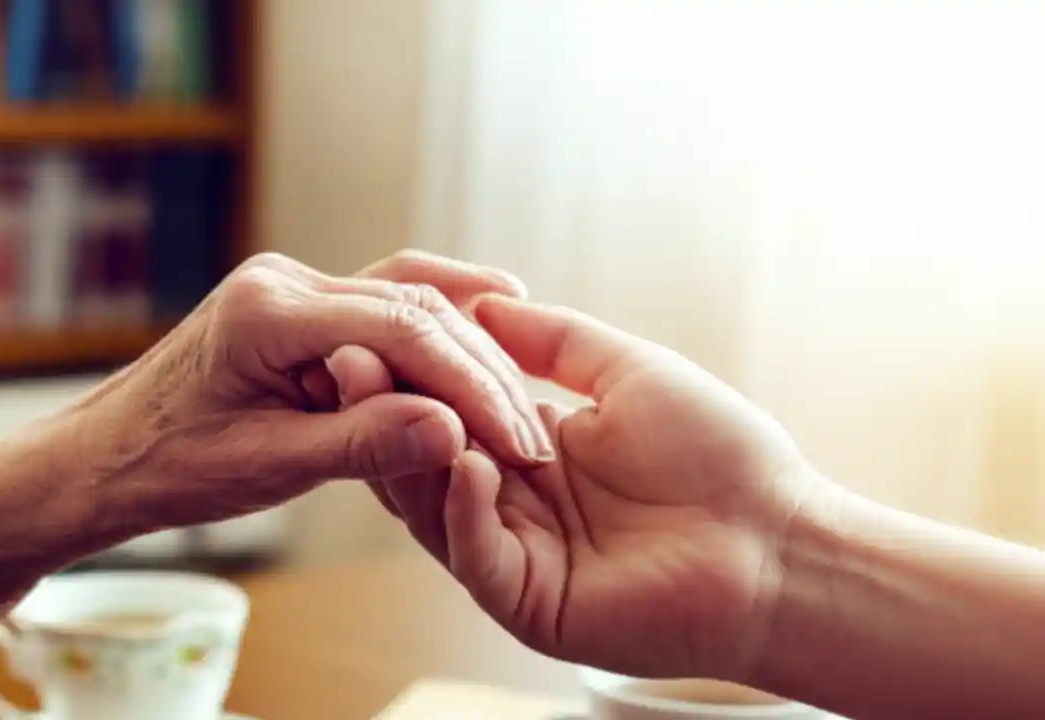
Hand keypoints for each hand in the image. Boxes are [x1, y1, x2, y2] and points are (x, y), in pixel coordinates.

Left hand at [67, 252, 552, 530]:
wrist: (103, 459)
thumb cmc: (169, 466)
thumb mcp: (269, 466)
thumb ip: (363, 443)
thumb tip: (456, 433)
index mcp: (267, 310)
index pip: (400, 331)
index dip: (468, 385)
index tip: (515, 438)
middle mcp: (283, 280)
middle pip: (412, 306)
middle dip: (478, 368)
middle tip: (529, 428)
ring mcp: (290, 288)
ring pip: (404, 298)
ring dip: (466, 341)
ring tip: (525, 380)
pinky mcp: (297, 309)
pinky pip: (380, 309)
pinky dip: (433, 328)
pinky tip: (481, 325)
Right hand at [356, 295, 826, 681]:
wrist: (777, 541)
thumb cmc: (720, 455)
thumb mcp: (626, 373)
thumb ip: (553, 340)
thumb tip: (484, 301)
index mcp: (531, 453)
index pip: (447, 410)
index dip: (412, 372)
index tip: (377, 325)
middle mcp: (513, 504)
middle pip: (426, 457)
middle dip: (390, 409)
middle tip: (354, 358)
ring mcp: (518, 557)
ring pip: (436, 508)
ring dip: (413, 454)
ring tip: (391, 398)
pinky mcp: (531, 603)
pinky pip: (477, 558)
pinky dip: (464, 511)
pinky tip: (469, 464)